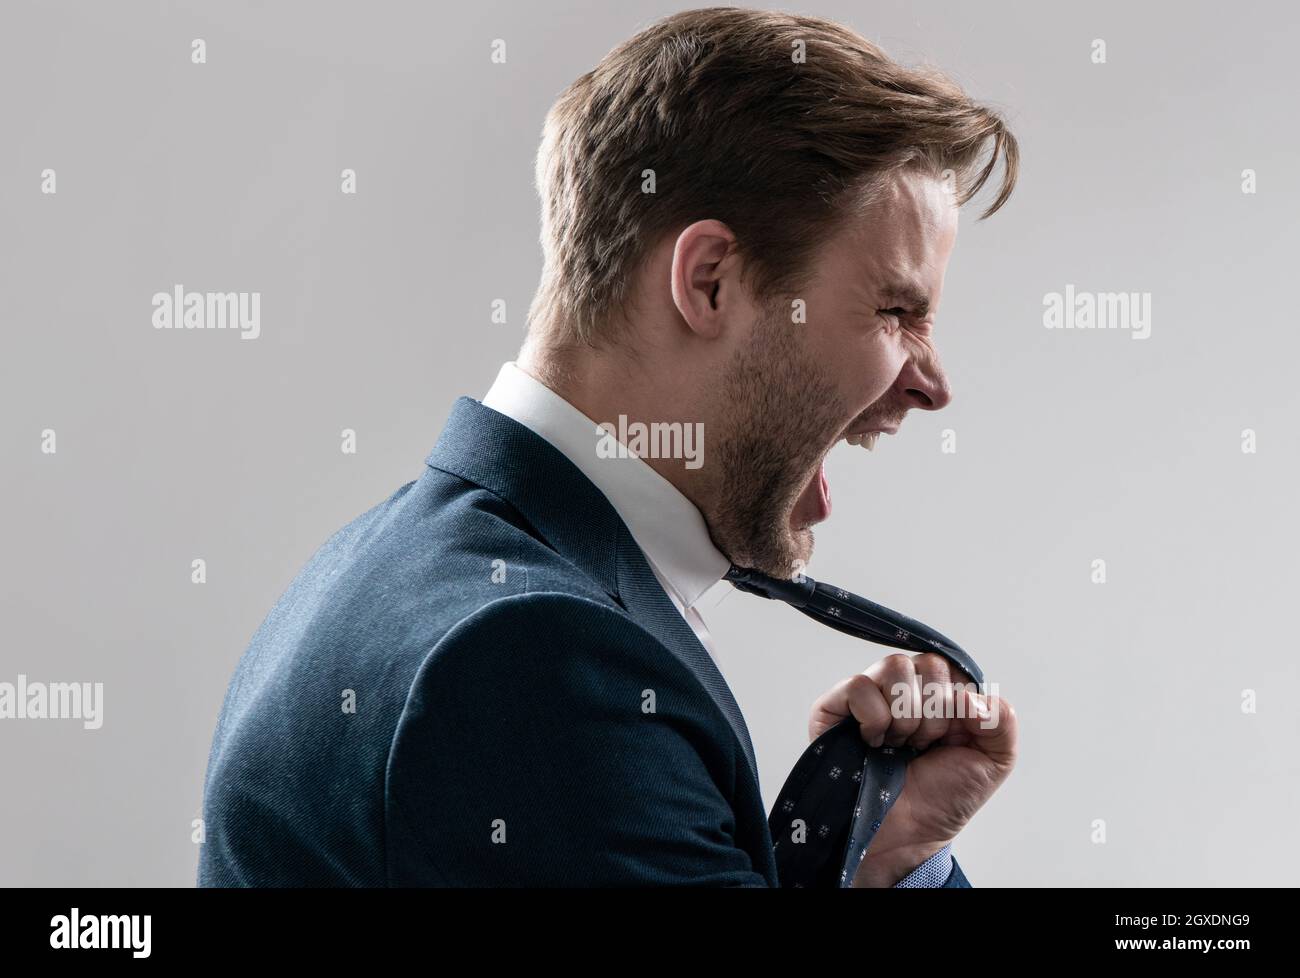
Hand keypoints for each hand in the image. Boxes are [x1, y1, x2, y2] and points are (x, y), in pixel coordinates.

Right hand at [807, 653, 1017, 886]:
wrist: (906, 835)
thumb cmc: (943, 798)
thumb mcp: (994, 760)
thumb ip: (1003, 720)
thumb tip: (969, 695)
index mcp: (939, 691)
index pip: (953, 666)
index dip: (956, 704)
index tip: (950, 739)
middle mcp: (903, 686)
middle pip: (927, 664)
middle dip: (934, 715)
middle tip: (923, 746)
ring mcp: (869, 693)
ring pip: (894, 667)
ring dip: (904, 716)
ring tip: (899, 745)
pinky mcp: (834, 706)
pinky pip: (859, 686)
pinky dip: (874, 718)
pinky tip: (874, 743)